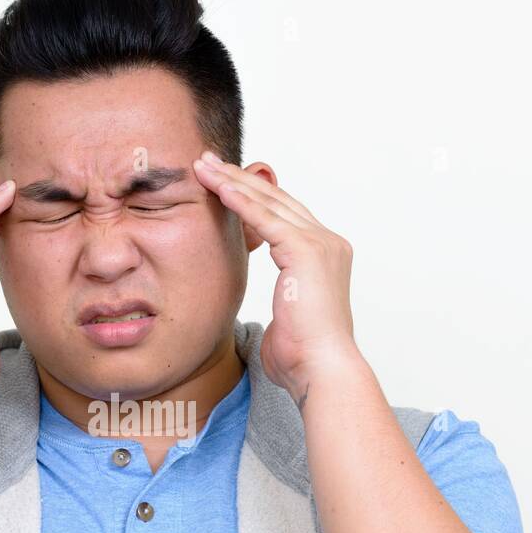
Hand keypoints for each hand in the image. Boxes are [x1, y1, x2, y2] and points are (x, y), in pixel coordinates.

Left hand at [192, 152, 361, 407]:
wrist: (322, 370)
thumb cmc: (304, 360)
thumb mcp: (287, 324)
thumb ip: (280, 311)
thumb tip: (272, 324)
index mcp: (325, 258)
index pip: (285, 216)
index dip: (254, 197)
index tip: (225, 183)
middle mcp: (328, 243)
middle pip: (277, 200)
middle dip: (240, 179)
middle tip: (209, 161)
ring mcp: (320, 244)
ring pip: (269, 202)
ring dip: (233, 181)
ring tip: (203, 166)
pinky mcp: (305, 251)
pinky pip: (265, 218)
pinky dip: (239, 201)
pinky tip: (217, 186)